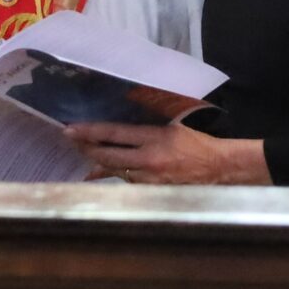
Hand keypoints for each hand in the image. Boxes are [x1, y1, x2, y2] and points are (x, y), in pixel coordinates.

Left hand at [65, 122, 267, 185]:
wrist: (219, 168)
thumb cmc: (197, 143)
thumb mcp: (175, 123)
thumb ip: (151, 114)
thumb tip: (130, 97)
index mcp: (155, 139)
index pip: (115, 134)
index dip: (91, 132)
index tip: (71, 129)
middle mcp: (148, 160)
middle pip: (108, 155)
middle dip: (86, 147)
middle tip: (69, 140)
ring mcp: (149, 179)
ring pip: (114, 170)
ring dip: (96, 161)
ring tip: (81, 153)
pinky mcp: (151, 191)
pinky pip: (125, 181)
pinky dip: (111, 175)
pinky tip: (96, 174)